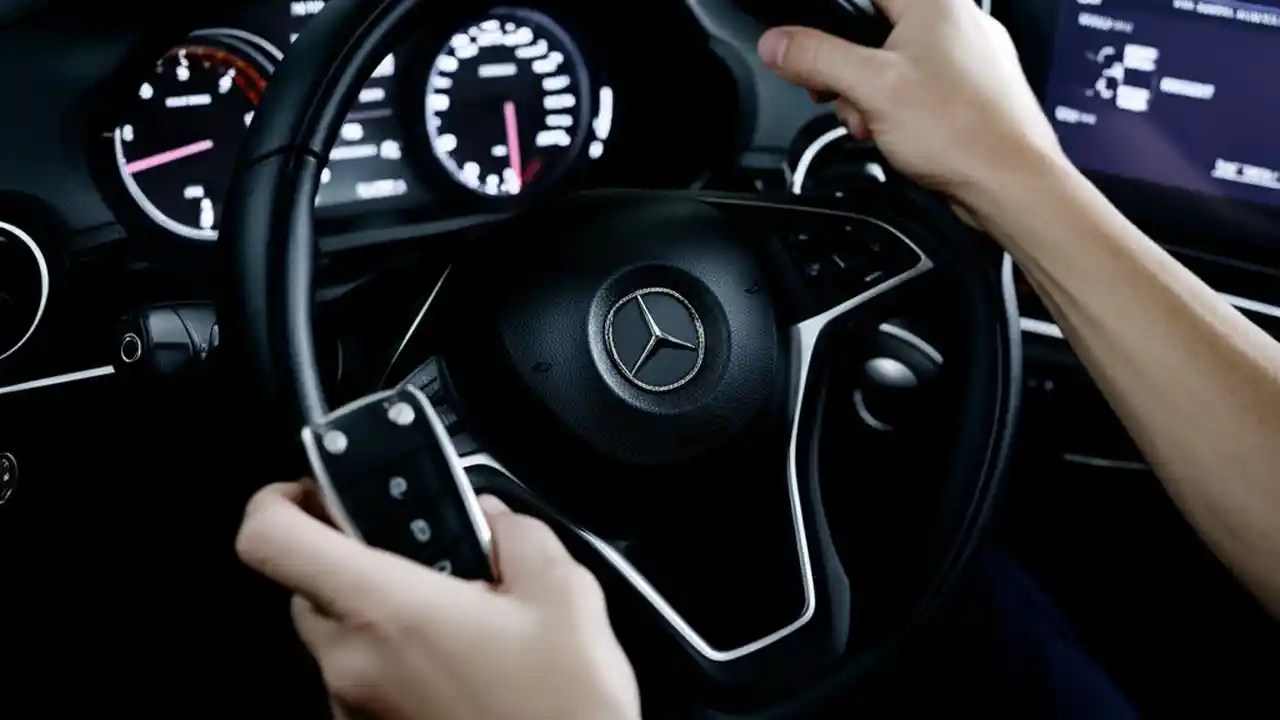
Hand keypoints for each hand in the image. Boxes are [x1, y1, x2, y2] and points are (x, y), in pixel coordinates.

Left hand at [235, 483, 639, 719]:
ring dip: (381, 613)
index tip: (317, 488)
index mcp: (385, 610)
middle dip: (357, 557)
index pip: (270, 540)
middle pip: (306, 584)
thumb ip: (517, 533)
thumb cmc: (561, 707)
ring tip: (459, 616)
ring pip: (337, 635)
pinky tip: (460, 663)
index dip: (278, 499)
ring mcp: (352, 708)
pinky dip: (395, 658)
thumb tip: (490, 518)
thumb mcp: (564, 594)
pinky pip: (361, 678)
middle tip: (423, 554)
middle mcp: (349, 663)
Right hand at [758, 0, 1066, 225]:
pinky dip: (899, 110)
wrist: (1010, 183)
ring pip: (895, 63)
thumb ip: (817, 58)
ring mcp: (969, 56)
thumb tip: (777, 42)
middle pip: (875, 29)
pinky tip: (900, 135)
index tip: (810, 45)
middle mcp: (957, 20)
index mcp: (935, 3)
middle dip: (849, 70)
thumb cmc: (962, 132)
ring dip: (871, 96)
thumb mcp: (870, 88)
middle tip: (846, 97)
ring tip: (878, 124)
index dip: (830, 19)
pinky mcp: (972, 91)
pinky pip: (919, 88)